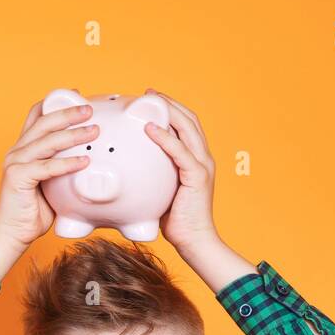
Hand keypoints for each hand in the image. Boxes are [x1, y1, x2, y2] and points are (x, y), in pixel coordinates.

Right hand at [0, 98, 97, 255]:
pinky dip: (67, 163)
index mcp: (23, 149)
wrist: (12, 234)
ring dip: (73, 134)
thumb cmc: (32, 212)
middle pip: (43, 122)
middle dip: (68, 113)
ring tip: (94, 131)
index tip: (76, 94)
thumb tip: (89, 162)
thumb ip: (62, 170)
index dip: (55, 103)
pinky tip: (85, 161)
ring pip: (47, 142)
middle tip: (90, 109)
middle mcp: (17, 151)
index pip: (36, 117)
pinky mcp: (18, 177)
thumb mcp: (51, 185)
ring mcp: (15, 163)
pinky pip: (47, 167)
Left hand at [142, 88, 218, 254]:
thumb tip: (130, 172)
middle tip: (149, 92)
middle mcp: (203, 158)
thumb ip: (154, 177)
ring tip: (150, 100)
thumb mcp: (162, 192)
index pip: (187, 126)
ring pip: (187, 128)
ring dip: (168, 111)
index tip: (152, 99)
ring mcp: (202, 166)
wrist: (195, 242)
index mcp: (197, 160)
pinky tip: (149, 129)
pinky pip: (179, 151)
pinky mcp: (197, 176)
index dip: (171, 109)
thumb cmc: (177, 222)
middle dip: (169, 103)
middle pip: (189, 119)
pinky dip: (165, 138)